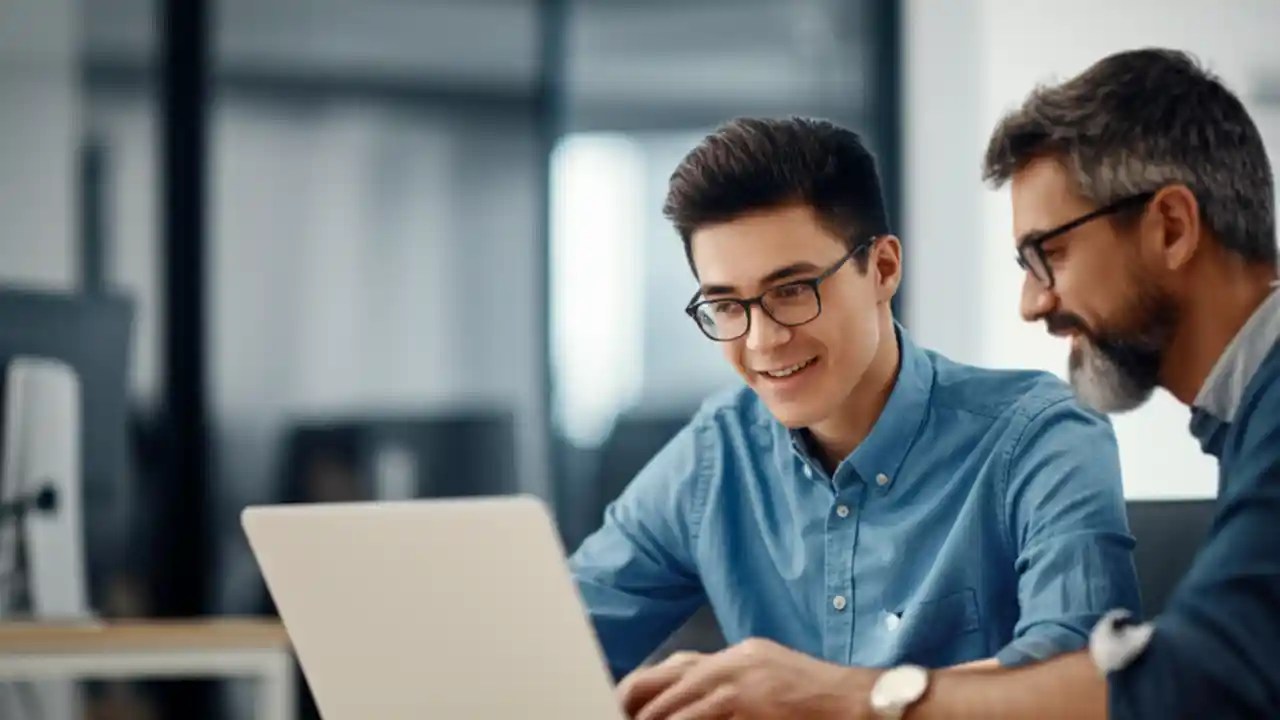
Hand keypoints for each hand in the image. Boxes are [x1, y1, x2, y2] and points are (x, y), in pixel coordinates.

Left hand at [616, 637, 876, 719]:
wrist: (868, 704)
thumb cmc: (823, 704)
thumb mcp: (770, 682)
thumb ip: (731, 688)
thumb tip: (688, 703)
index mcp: (738, 657)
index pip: (673, 668)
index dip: (638, 689)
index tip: (620, 704)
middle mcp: (735, 664)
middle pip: (663, 681)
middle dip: (632, 704)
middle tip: (613, 716)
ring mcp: (742, 684)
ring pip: (674, 706)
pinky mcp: (752, 704)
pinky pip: (700, 719)